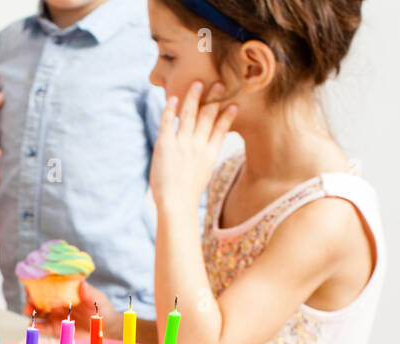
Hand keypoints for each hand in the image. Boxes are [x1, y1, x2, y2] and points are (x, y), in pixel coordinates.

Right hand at [24, 280, 105, 335]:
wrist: (105, 326)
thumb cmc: (100, 307)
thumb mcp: (96, 298)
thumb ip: (89, 292)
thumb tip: (82, 284)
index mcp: (64, 292)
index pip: (48, 286)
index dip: (37, 284)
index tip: (30, 284)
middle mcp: (56, 302)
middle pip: (39, 299)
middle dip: (31, 298)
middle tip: (30, 300)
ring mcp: (54, 315)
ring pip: (38, 312)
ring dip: (31, 311)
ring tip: (29, 311)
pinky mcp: (55, 328)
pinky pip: (44, 327)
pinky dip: (37, 326)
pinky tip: (33, 325)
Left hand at [150, 81, 237, 215]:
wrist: (176, 204)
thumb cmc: (187, 195)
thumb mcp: (202, 176)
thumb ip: (203, 160)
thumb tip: (204, 152)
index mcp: (209, 154)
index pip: (221, 130)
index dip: (227, 116)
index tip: (234, 104)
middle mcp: (198, 145)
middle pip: (208, 117)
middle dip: (214, 99)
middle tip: (219, 83)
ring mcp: (182, 144)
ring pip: (190, 114)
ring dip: (194, 97)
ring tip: (198, 83)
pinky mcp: (165, 145)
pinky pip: (168, 122)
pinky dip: (171, 109)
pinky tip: (173, 99)